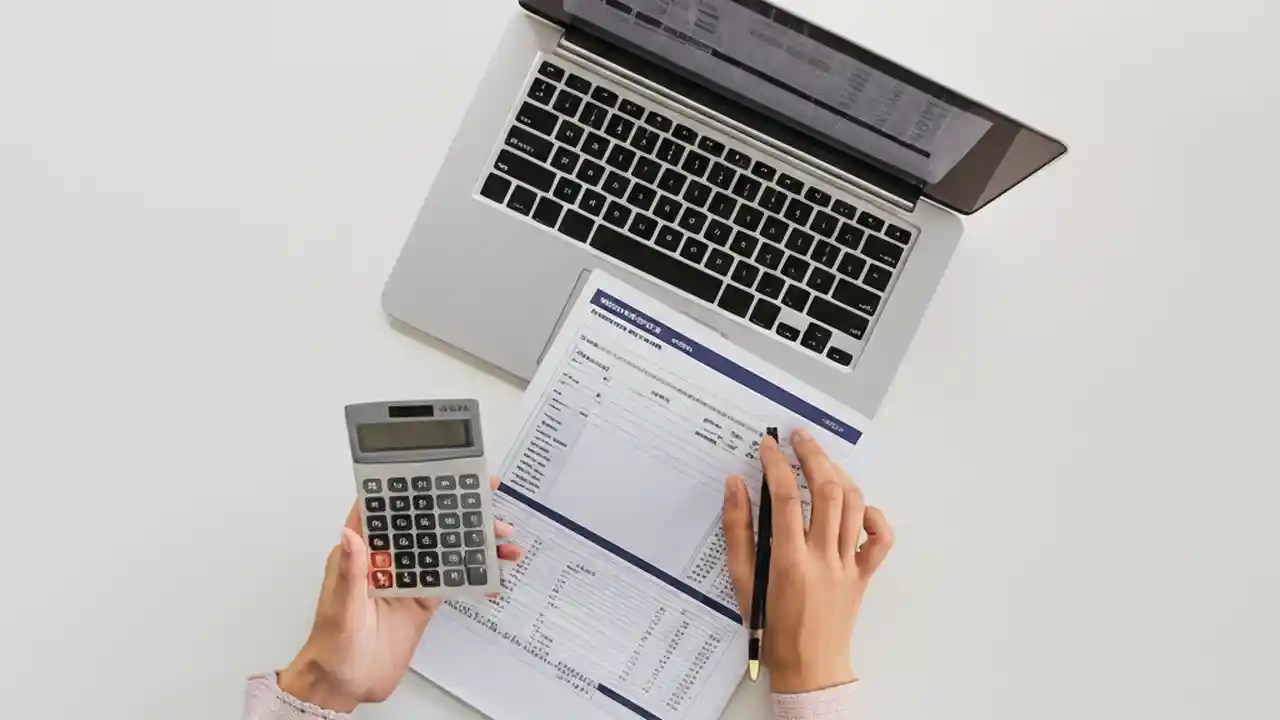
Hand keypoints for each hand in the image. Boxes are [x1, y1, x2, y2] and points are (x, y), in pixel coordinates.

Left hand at [279, 476, 523, 710]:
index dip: (409, 486)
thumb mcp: (342, 608)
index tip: (435, 470)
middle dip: (457, 508)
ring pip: (445, 548)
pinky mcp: (423, 600)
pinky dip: (476, 573)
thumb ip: (351, 572)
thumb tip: (350, 534)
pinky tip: (494, 568)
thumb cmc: (332, 646)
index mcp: (363, 553)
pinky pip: (453, 579)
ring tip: (502, 535)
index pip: (386, 509)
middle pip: (425, 523)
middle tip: (486, 495)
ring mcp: (408, 579)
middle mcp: (388, 560)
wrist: (345, 684)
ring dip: (474, 540)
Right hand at [722, 429, 892, 693]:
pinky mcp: (864, 574)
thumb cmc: (771, 626)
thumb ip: (737, 530)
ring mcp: (848, 565)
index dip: (776, 464)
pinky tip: (854, 505)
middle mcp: (823, 559)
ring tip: (820, 460)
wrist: (808, 667)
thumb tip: (735, 484)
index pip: (786, 498)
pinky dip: (872, 514)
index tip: (767, 445)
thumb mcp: (742, 580)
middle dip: (813, 456)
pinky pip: (881, 538)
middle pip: (827, 491)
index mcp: (789, 561)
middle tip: (798, 437)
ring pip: (854, 505)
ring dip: (838, 475)